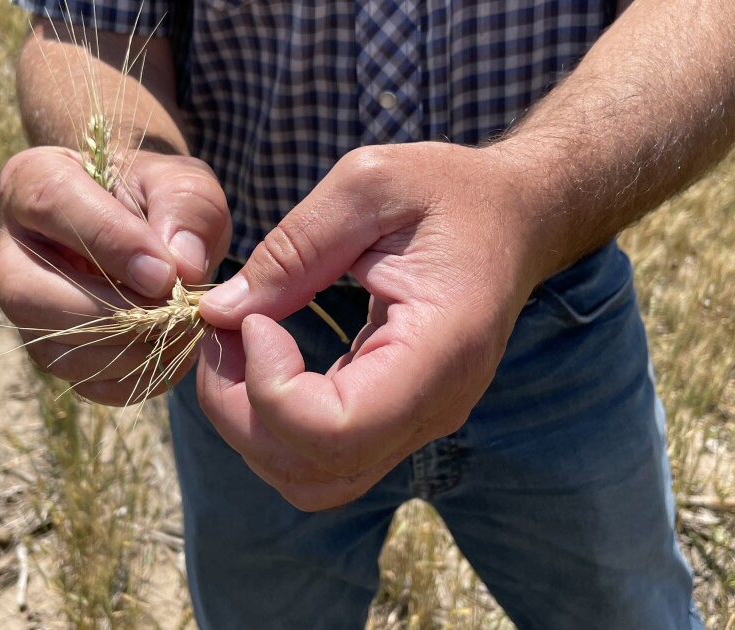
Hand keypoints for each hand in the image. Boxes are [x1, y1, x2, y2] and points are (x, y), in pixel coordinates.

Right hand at [0, 146, 229, 403]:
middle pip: (31, 294)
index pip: (51, 205)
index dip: (110, 242)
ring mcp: (25, 310)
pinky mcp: (53, 353)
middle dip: (115, 312)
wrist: (151, 227)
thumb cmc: (160, 196)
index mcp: (31, 181)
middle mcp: (10, 251)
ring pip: (55, 351)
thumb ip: (186, 209)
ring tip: (184, 330)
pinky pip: (85, 383)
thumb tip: (183, 268)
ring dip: (130, 351)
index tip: (165, 273)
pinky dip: (136, 377)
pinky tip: (175, 350)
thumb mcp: (182, 183)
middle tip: (180, 311)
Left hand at [195, 142, 553, 510]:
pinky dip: (273, 424)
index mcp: (439, 349)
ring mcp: (418, 423)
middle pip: (314, 469)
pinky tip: (261, 359)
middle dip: (240, 413)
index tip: (256, 320)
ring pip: (313, 481)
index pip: (337, 429)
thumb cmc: (450, 192)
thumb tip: (220, 313)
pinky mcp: (397, 421)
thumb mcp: (369, 184)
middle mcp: (434, 406)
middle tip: (222, 333)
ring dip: (251, 429)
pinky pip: (323, 458)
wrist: (514, 219)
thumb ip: (294, 248)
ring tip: (235, 349)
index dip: (271, 388)